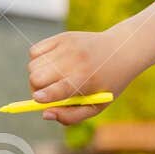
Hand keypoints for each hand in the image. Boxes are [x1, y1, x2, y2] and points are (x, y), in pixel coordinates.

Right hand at [26, 28, 140, 124]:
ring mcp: (67, 46)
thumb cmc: (107, 84)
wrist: (122, 50)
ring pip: (33, 65)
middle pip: (36, 77)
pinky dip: (37, 60)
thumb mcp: (97, 105)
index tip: (37, 99)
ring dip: (36, 75)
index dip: (42, 97)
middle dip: (35, 89)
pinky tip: (51, 65)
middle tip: (45, 93)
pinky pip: (35, 51)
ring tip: (52, 78)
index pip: (56, 89)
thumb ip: (71, 116)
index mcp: (85, 79)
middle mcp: (74, 60)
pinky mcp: (62, 37)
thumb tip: (45, 114)